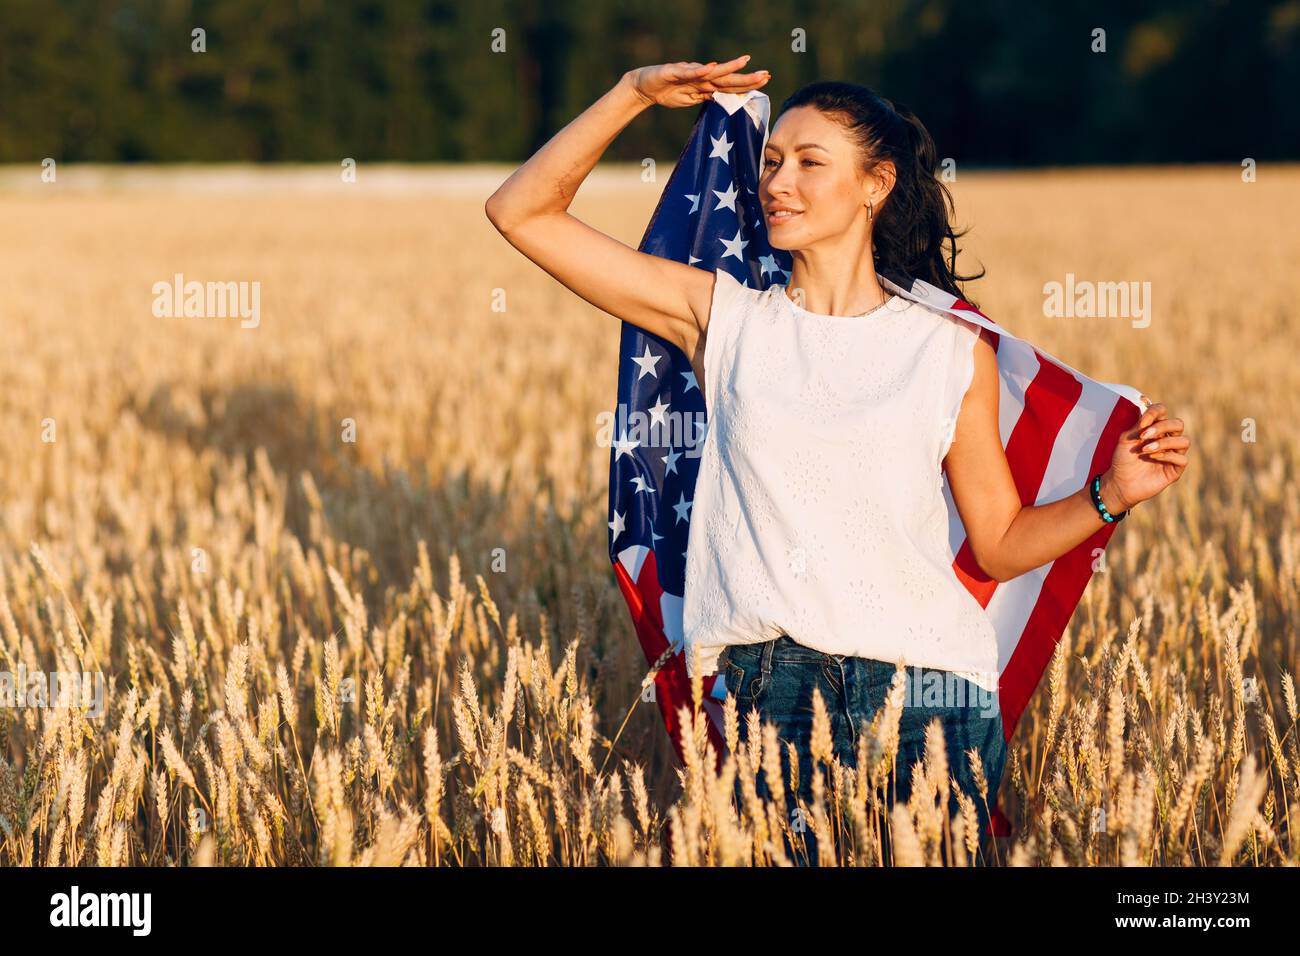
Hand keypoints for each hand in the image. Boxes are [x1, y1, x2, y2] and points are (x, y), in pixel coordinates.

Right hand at [625, 56, 769, 108]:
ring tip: (744, 61)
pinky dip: (699, 71)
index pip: (731, 86)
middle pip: (727, 78)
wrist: (644, 87)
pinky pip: (688, 72)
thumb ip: (706, 98)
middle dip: (746, 77)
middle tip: (766, 75)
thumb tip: (724, 99)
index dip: (747, 84)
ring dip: (728, 67)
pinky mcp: (673, 71)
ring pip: (711, 71)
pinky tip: (711, 67)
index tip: (765, 81)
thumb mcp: (690, 100)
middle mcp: (701, 76)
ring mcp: (688, 73)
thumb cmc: (668, 93)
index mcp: (706, 85)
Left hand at [1103, 395, 1190, 510]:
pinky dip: (1167, 456)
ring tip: (1146, 450)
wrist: (1119, 482)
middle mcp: (1167, 439)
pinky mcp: (1175, 469)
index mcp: (1155, 428)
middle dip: (1162, 427)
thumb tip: (1149, 417)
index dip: (1155, 412)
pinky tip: (1152, 458)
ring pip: (1184, 441)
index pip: (1163, 412)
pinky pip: (1182, 459)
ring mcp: (1172, 454)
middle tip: (1144, 436)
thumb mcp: (1126, 440)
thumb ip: (1137, 427)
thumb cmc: (1123, 459)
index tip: (1143, 422)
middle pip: (1178, 424)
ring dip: (1165, 443)